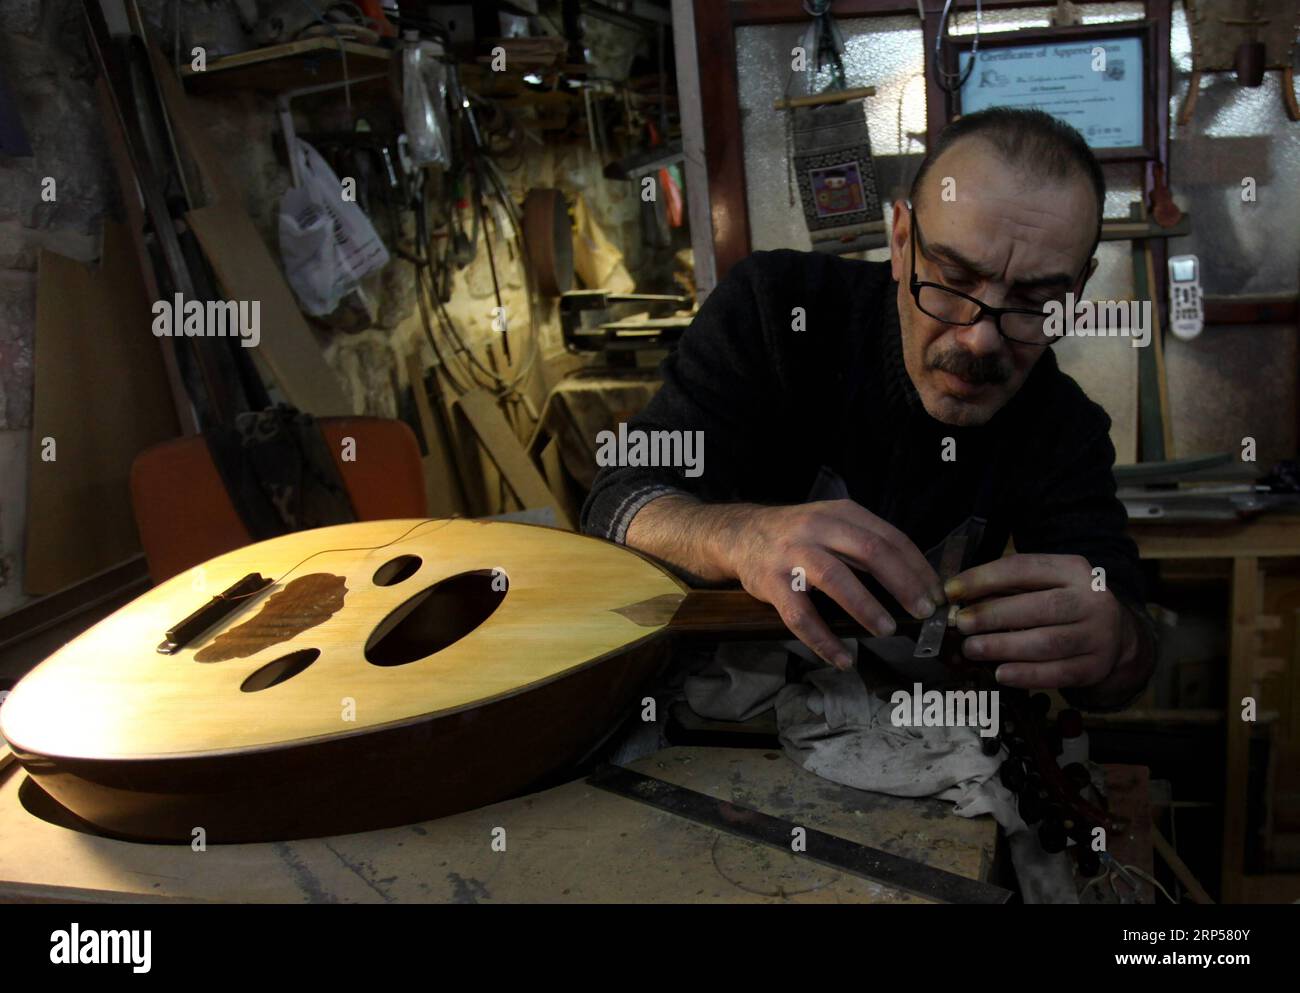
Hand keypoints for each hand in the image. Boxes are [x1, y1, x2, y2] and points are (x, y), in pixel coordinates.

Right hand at [719, 500, 942, 670]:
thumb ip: (867, 546)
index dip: (918, 568)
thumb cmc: (798, 536)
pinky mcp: (771, 582)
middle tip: (924, 611)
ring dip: (866, 607)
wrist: (741, 534)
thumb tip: (916, 583)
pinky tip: (842, 658)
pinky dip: (823, 640)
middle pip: (870, 552)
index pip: (890, 538)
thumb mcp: (833, 525)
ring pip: (836, 579)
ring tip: (887, 630)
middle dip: (903, 584)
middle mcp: (817, 528)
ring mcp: (792, 554)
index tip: (936, 595)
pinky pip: (801, 616)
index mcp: (841, 514)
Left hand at [947, 553, 1137, 689]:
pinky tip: (1000, 673)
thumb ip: (1006, 588)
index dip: (984, 578)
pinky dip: (1026, 674)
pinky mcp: (1096, 667)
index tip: (951, 590)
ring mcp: (1098, 635)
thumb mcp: (1043, 584)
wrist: (1115, 635)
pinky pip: (1058, 673)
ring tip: (972, 649)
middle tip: (960, 624)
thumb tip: (958, 598)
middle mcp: (1092, 600)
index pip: (1024, 567)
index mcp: (1074, 570)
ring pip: (1047, 642)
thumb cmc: (1062, 605)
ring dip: (1003, 647)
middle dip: (993, 615)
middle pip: (1039, 607)